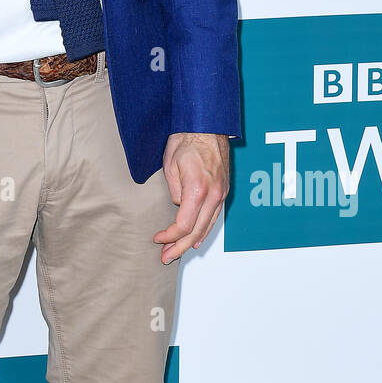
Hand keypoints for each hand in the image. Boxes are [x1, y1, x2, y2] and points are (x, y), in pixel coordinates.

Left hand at [153, 133, 229, 263]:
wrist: (208, 125)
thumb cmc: (187, 140)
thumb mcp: (170, 164)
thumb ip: (174, 191)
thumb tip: (178, 206)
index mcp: (198, 189)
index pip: (184, 225)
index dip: (170, 236)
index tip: (158, 239)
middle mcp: (213, 195)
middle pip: (197, 231)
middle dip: (179, 247)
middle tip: (165, 257)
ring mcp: (221, 193)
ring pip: (207, 227)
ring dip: (191, 242)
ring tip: (177, 252)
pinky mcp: (223, 190)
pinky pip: (213, 216)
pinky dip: (204, 230)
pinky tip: (196, 239)